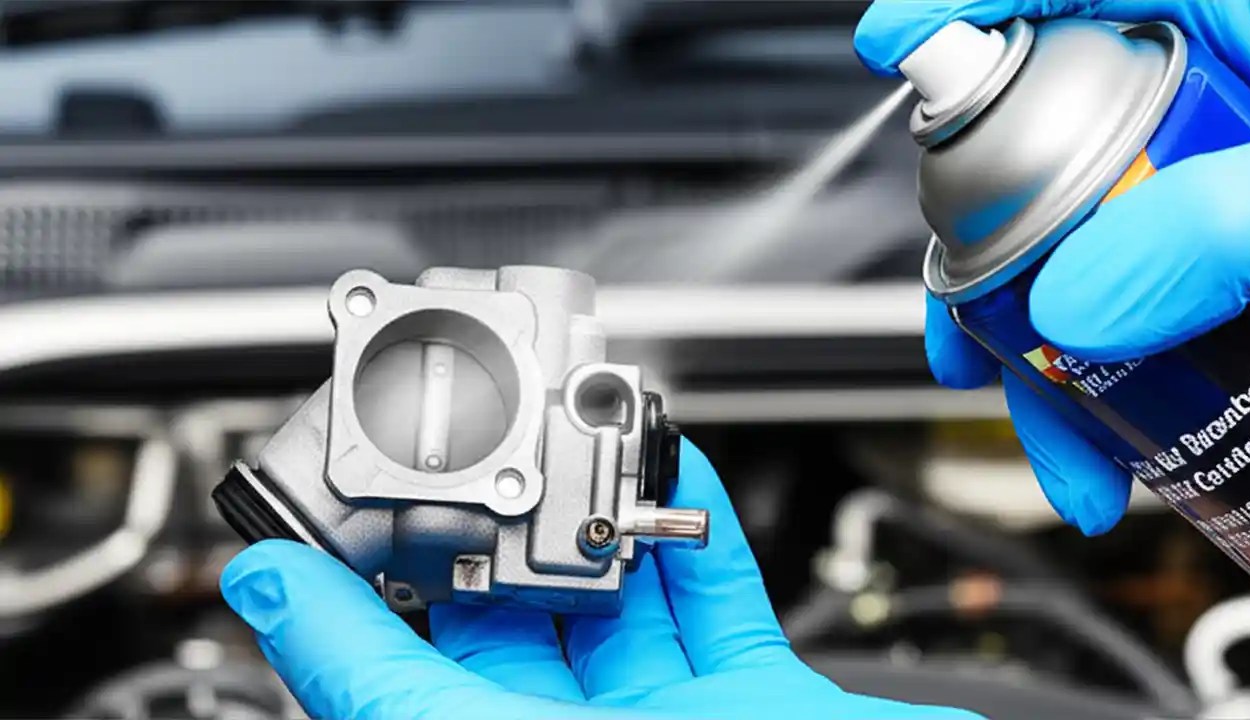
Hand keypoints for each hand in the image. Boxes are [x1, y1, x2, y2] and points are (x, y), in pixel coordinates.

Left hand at [221, 439, 977, 719]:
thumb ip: (363, 675)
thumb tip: (261, 590)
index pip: (392, 669)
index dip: (364, 571)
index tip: (347, 484)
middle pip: (517, 615)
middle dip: (507, 514)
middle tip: (489, 434)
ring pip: (621, 593)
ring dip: (607, 502)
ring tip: (586, 424)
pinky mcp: (768, 705)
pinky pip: (720, 601)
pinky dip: (702, 530)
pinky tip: (679, 469)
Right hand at [855, 0, 1249, 535]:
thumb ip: (1227, 226)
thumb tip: (1085, 303)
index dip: (969, 3)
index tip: (893, 45)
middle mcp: (1235, 90)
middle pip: (1058, 136)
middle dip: (993, 259)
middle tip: (970, 350)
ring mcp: (1241, 171)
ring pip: (1100, 233)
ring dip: (1057, 350)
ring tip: (1073, 452)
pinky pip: (1157, 285)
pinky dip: (1128, 366)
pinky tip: (1128, 431)